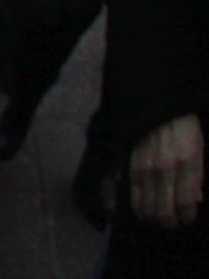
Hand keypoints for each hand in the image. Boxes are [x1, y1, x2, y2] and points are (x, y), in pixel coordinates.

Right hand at [129, 114, 203, 229]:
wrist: (155, 104)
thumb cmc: (182, 127)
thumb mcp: (198, 149)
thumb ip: (197, 176)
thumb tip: (195, 200)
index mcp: (187, 163)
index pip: (186, 202)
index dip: (186, 217)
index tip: (186, 220)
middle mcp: (165, 168)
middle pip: (164, 209)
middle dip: (169, 222)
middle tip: (171, 224)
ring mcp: (146, 167)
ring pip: (147, 205)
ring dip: (153, 217)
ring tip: (157, 219)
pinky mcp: (132, 163)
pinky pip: (133, 192)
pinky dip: (138, 205)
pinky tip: (142, 210)